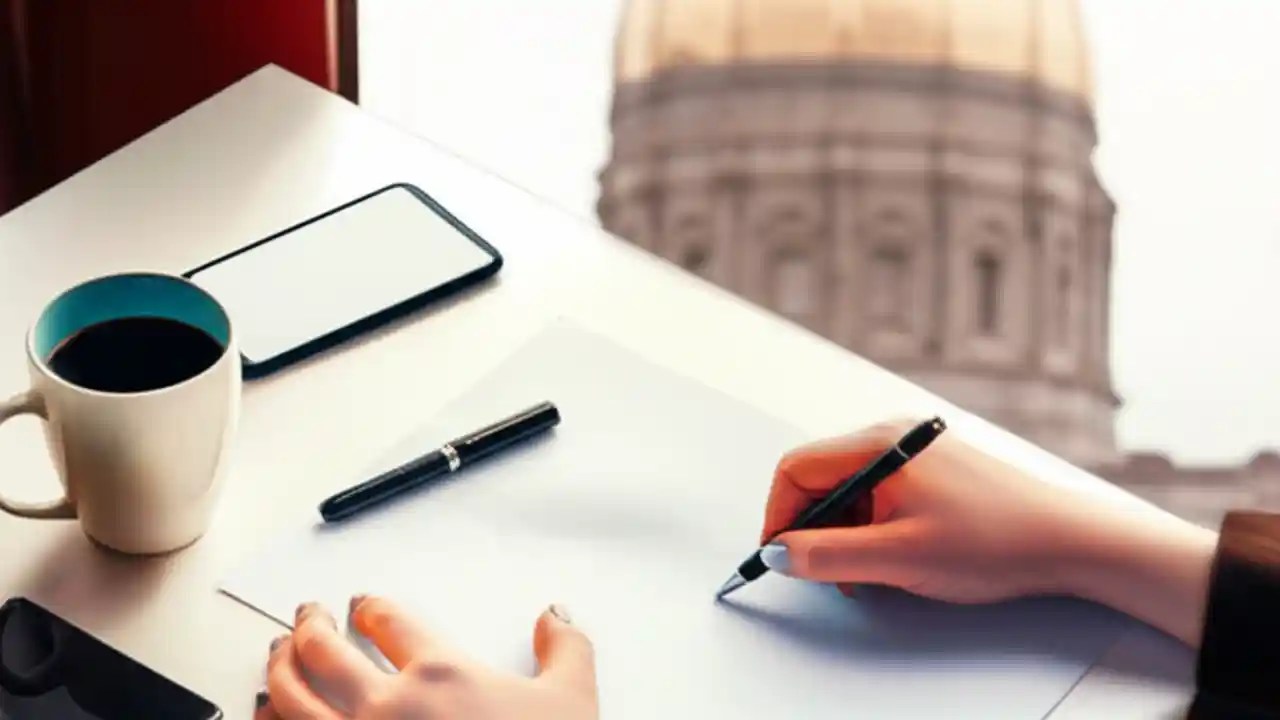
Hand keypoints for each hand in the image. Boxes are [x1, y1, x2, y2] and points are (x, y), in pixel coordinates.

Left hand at [255, 597, 597, 719]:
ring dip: (277, 667)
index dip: (370, 607)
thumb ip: (566, 649)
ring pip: (289, 695)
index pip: (389, 621)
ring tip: (276, 654)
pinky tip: (265, 714)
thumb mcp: (571, 701)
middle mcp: (385, 706)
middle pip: (324, 648)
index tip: (363, 604)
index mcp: (440, 674)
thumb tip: (555, 616)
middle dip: (309, 626)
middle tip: (305, 615)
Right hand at [760, 419, 1218, 645]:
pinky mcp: (934, 468)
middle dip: (816, 529)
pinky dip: (874, 526)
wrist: (1068, 540)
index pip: (797, 468)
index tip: (781, 556)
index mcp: (880, 443)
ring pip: (851, 489)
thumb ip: (827, 555)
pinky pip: (881, 493)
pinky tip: (898, 555)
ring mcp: (916, 449)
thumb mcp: (899, 557)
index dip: (780, 515)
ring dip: (847, 532)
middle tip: (833, 573)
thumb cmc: (993, 541)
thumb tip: (779, 552)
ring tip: (874, 571)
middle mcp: (894, 435)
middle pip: (822, 477)